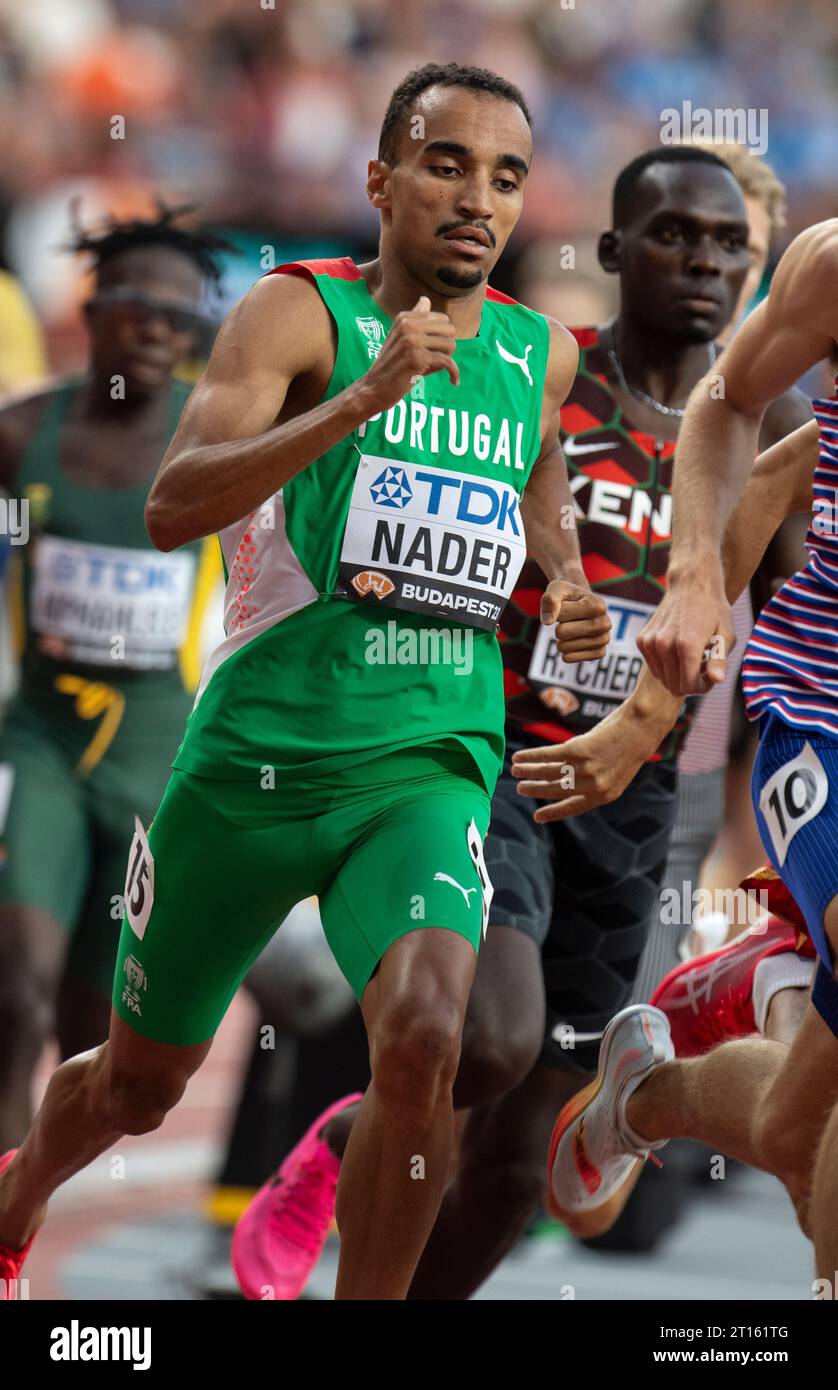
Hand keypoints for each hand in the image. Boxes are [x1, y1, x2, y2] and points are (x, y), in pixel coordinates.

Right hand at [362, 296, 457, 411]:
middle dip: (447, 346)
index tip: (432, 349)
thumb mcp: (400, 337)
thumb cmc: (391, 365)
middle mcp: (408, 325)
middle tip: (436, 360)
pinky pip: (448, 362)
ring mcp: (412, 341)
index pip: (442, 319)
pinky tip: (454, 381)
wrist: (374, 388)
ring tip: (434, 368)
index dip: (441, 336)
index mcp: (405, 318)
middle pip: (449, 330)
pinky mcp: (417, 358)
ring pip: (450, 345)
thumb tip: (425, 300)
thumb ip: (415, 319)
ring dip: (447, 360)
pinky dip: (454, 373)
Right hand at [510, 707, 660, 822]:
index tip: (537, 817)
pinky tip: (519, 757)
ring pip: (548, 773)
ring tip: (515, 770)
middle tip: (521, 788)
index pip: (573, 807)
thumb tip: (564, 780)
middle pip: (556, 790)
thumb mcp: (616, 771)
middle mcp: (594, 786)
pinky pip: (548, 755)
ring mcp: (586, 768)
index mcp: (605, 795)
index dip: (553, 813)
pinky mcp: (578, 750)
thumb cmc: (631, 745)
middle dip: (535, 789)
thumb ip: (594, 780)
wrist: (642, 726)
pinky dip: (531, 756)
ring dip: (528, 772)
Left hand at [540, 579, 610, 663]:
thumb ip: (550, 600)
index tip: (567, 605)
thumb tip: (547, 622)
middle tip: (567, 621)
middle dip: (557, 626)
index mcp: (598, 605)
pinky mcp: (600, 652)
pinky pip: (571, 658)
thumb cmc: (567, 596)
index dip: (557, 610)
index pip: (561, 614)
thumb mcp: (557, 589)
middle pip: (562, 632)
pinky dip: (565, 652)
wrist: (582, 604)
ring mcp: (604, 639)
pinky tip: (570, 644)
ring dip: (560, 640)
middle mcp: (605, 623)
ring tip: (569, 631)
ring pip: (564, 647)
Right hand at [637, 580, 734, 695]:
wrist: (691, 585)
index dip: (702, 687)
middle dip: (691, 682)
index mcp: (686, 646)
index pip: (688, 687)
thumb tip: (716, 680)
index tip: (710, 674)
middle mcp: (663, 645)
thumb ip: (720, 661)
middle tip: (703, 664)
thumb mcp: (726, 635)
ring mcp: (649, 642)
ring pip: (663, 679)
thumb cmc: (713, 611)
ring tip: (692, 656)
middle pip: (674, 687)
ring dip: (678, 674)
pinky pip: (654, 667)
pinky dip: (667, 665)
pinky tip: (678, 649)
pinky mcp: (642, 640)